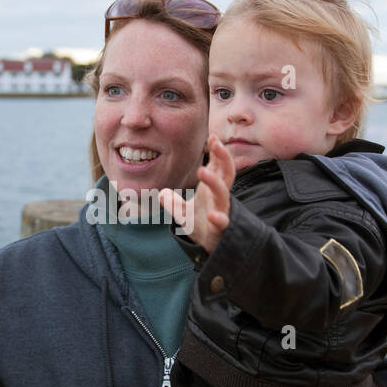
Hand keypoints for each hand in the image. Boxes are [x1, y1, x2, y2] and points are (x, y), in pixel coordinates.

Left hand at [159, 134, 234, 253]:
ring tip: (202, 171)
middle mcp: (220, 197)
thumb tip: (160, 194)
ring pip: (223, 194)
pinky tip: (212, 215)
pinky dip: (219, 219)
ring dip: (214, 182)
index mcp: (213, 189)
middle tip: (215, 142)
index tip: (212, 137)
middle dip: (223, 157)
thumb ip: (172, 201)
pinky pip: (222, 222)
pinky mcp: (220, 229)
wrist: (209, 249)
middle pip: (227, 173)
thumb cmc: (201, 226)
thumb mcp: (183, 212)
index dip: (217, 151)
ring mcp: (222, 212)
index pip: (219, 166)